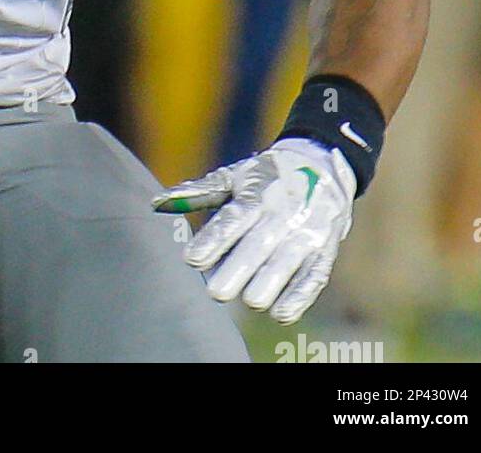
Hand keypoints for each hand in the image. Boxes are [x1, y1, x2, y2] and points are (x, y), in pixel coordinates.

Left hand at [152, 138, 355, 323]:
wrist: (320, 165)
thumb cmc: (263, 177)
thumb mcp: (231, 177)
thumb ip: (196, 192)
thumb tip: (156, 203)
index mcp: (255, 194)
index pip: (232, 219)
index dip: (213, 240)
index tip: (191, 259)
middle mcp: (281, 213)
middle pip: (258, 244)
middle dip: (238, 268)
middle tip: (216, 292)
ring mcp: (305, 233)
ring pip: (287, 261)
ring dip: (269, 282)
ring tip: (249, 301)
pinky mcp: (324, 251)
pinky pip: (314, 276)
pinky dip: (299, 296)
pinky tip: (280, 314)